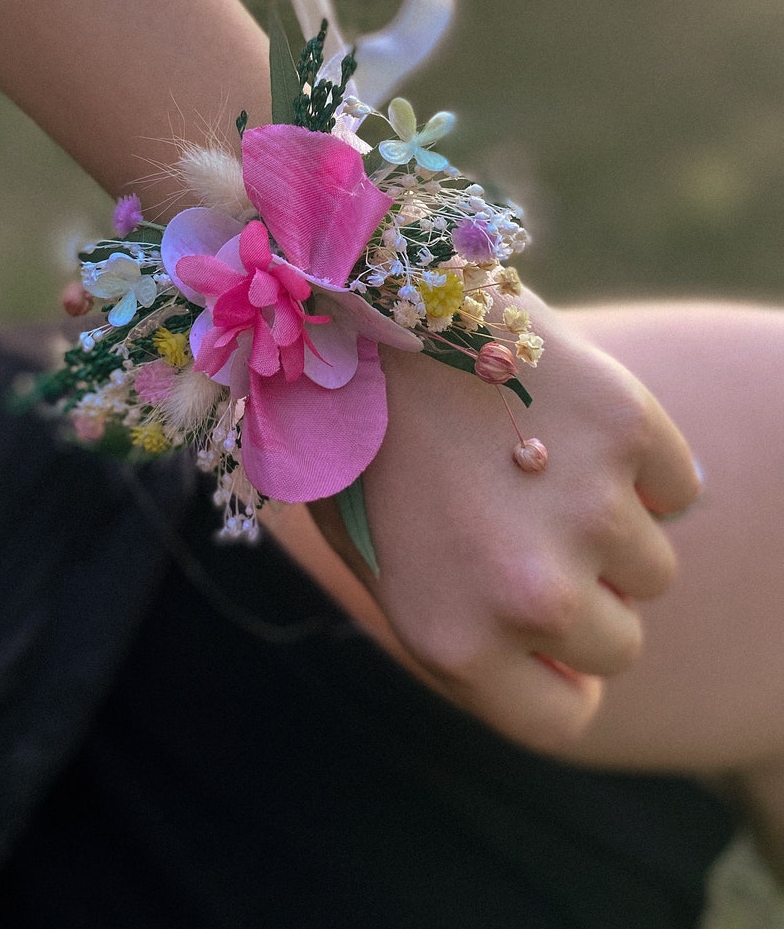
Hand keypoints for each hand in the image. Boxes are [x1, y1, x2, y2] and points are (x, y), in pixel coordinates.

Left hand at [321, 290, 699, 751]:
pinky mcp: (627, 428)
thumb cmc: (357, 438)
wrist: (351, 309)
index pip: (565, 719)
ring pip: (653, 566)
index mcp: (456, 641)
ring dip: (610, 524)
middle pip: (620, 642)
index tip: (550, 641)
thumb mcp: (378, 560)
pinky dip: (640, 462)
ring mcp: (589, 512)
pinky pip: (676, 486)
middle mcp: (531, 597)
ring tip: (529, 459)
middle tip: (522, 520)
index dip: (561, 676)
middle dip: (585, 593)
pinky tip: (565, 421)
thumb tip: (560, 663)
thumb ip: (466, 626)